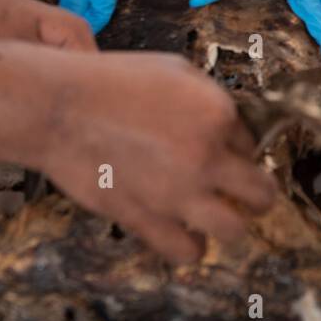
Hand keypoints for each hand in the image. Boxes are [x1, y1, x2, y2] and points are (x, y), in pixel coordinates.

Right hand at [35, 50, 276, 262]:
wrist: (59, 107)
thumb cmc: (113, 82)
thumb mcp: (176, 70)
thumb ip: (212, 99)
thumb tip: (232, 127)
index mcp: (218, 115)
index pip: (252, 145)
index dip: (242, 148)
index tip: (229, 151)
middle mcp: (206, 158)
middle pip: (261, 193)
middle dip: (260, 194)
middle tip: (251, 194)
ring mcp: (178, 194)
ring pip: (235, 230)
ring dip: (233, 225)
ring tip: (222, 218)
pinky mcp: (147, 219)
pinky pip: (188, 251)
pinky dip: (192, 246)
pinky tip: (186, 233)